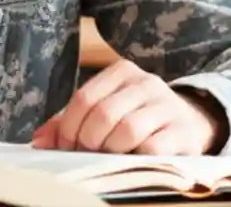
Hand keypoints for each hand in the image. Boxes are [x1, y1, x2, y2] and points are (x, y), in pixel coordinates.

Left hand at [30, 60, 224, 154]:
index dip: (67, 126)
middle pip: (103, 113)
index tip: (64, 146)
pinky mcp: (184, 132)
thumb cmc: (136, 118)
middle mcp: (146, 83)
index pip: (84, 98)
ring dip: (111, 150)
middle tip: (85, 154)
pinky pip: (153, 147)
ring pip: (128, 129)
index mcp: (122, 72)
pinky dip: (136, 158)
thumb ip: (69, 122)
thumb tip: (39, 141)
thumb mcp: (104, 110)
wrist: (191, 122)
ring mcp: (168, 106)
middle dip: (87, 140)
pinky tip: (132, 160)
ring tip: (108, 157)